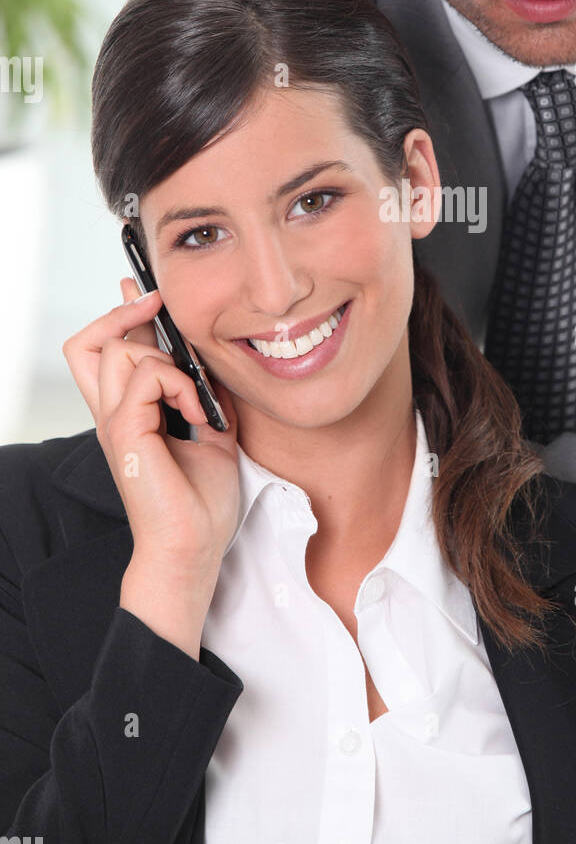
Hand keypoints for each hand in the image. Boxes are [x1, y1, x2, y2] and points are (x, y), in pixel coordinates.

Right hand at [62, 280, 240, 576]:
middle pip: (89, 342)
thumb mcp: (214, 436)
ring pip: (115, 350)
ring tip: (194, 393)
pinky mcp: (127, 434)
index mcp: (130, 414)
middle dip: (126, 313)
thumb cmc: (200, 505)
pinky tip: (200, 412)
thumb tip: (218, 369)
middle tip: (159, 308)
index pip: (107, 350)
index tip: (148, 293)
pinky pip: (145, 378)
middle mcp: (113, 414)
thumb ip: (209, 400)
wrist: (193, 550)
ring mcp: (115, 423)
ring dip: (164, 357)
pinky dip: (178, 384)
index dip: (124, 315)